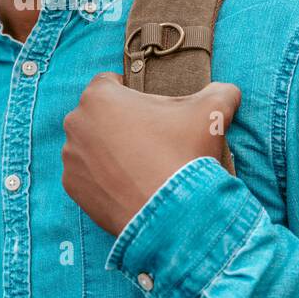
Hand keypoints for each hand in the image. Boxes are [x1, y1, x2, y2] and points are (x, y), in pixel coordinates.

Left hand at [61, 72, 240, 234]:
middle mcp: (77, 123)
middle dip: (120, 123)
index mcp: (99, 96)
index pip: (110, 82)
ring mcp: (71, 157)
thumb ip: (220, 92)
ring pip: (91, 145)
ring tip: (139, 165)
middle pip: (99, 115)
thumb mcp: (212, 113)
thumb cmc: (184, 155)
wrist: (172, 215)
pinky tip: (128, 185)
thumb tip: (227, 91)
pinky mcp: (72, 187)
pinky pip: (87, 175)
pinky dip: (103, 178)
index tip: (150, 109)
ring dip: (109, 150)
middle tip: (149, 139)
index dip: (132, 93)